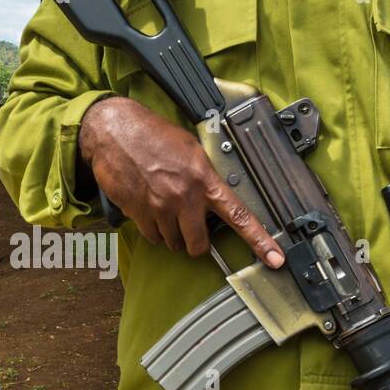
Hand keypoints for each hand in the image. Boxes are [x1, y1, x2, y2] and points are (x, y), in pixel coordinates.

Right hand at [79, 97, 283, 267]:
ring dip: (172, 234)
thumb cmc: (152, 134)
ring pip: (173, 242)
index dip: (259, 240)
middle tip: (192, 232)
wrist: (115, 131)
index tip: (274, 258)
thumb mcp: (190, 149)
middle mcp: (184, 197)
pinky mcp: (138, 213)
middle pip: (198, 244)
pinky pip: (152, 237)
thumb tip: (212, 196)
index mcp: (204, 179)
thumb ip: (204, 176)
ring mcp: (160, 207)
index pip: (239, 216)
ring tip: (165, 209)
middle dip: (196, 243)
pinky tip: (149, 209)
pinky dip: (153, 229)